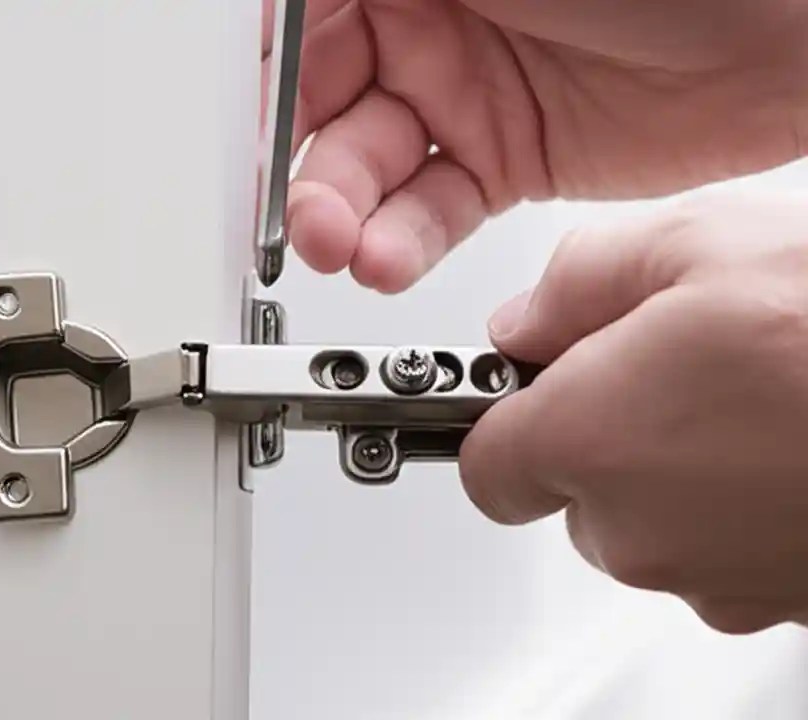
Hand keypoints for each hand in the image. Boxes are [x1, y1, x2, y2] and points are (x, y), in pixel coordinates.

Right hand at [265, 0, 807, 291]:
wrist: (785, 34)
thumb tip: (270, 21)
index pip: (299, 34)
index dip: (268, 92)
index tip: (252, 142)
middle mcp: (427, 25)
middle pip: (323, 111)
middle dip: (306, 171)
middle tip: (304, 218)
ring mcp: (467, 96)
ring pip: (370, 172)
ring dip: (344, 218)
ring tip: (343, 248)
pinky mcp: (507, 160)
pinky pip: (429, 213)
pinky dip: (399, 243)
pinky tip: (384, 260)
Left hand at [459, 191, 807, 633]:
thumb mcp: (693, 241)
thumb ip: (577, 282)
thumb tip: (524, 324)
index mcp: (591, 442)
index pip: (488, 466)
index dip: (507, 420)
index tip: (530, 387)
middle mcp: (642, 532)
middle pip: (574, 499)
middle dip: (604, 437)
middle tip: (673, 366)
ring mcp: (718, 580)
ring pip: (656, 530)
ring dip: (682, 473)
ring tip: (758, 396)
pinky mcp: (785, 601)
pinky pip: (729, 553)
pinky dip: (746, 505)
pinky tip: (795, 441)